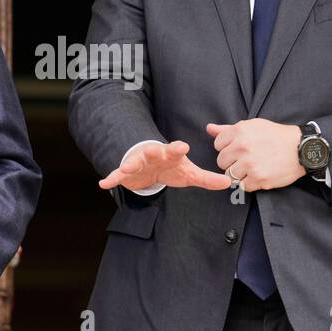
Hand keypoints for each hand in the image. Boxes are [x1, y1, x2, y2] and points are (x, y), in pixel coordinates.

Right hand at [98, 140, 231, 191]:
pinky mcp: (126, 173)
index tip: (183, 146)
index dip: (178, 148)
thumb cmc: (171, 168)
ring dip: (129, 164)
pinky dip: (111, 178)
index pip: (175, 150)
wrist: (149, 168)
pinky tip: (103, 184)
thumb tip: (228, 183)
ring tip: (125, 168)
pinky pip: (117, 174)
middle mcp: (153, 155)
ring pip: (133, 161)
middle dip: (153, 150)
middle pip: (153, 151)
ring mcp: (138, 163)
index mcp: (170, 154)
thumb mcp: (189, 173)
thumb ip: (207, 179)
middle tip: (153, 149)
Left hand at [207, 120, 304, 191]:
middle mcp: (242, 147)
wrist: (301, 148)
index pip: (218, 145)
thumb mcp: (253, 126)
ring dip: (239, 174)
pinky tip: (259, 175)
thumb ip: (228, 129)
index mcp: (239, 131)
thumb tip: (209, 128)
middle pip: (221, 162)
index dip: (228, 148)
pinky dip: (249, 183)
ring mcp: (250, 164)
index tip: (239, 149)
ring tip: (252, 168)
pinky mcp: (258, 179)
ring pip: (229, 175)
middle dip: (231, 162)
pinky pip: (242, 186)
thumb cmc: (276, 136)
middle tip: (246, 160)